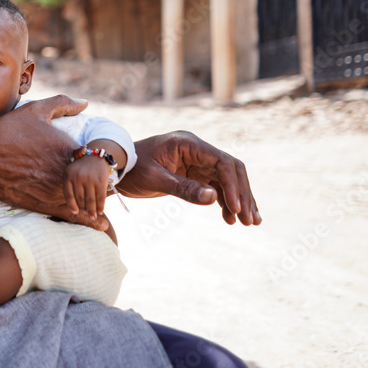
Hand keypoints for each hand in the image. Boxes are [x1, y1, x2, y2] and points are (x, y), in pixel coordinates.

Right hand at [0, 95, 109, 230]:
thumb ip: (63, 103)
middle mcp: (66, 172)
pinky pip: (72, 215)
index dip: (97, 161)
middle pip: (93, 182)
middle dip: (97, 183)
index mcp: (69, 148)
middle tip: (99, 183)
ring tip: (98, 201)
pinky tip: (101, 224)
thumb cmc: (8, 131)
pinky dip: (87, 220)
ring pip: (84, 199)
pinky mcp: (44, 205)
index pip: (96, 159)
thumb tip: (84, 103)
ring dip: (92, 200)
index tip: (95, 161)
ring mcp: (56, 191)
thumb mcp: (35, 110)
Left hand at [63, 152, 109, 220]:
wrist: (97, 155)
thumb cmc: (83, 166)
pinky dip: (101, 206)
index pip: (68, 195)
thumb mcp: (71, 170)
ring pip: (90, 200)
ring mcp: (89, 179)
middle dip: (84, 209)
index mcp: (68, 175)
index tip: (75, 212)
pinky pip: (100, 197)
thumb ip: (70, 185)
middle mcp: (78, 177)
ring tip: (93, 217)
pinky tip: (101, 211)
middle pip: (80, 199)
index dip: (72, 205)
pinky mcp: (100, 181)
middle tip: (87, 215)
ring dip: (92, 211)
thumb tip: (73, 207)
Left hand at [119, 131, 261, 225]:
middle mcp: (196, 150)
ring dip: (239, 200)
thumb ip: (183, 188)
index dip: (232, 185)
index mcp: (188, 143)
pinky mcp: (193, 174)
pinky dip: (225, 202)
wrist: (117, 170)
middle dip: (242, 194)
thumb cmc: (132, 169)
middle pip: (230, 170)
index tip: (236, 208)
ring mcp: (196, 161)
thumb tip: (214, 198)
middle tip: (250, 220)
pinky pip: (216, 187)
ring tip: (249, 223)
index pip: (221, 161)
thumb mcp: (155, 180)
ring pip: (227, 179)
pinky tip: (231, 219)